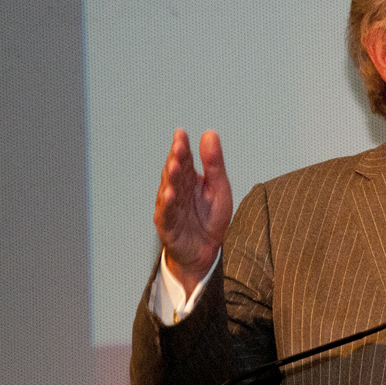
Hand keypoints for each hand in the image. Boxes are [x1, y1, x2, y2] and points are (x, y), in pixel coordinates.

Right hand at [155, 128, 232, 293]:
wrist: (208, 250)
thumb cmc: (211, 218)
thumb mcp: (218, 187)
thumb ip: (214, 163)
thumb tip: (210, 133)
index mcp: (188, 179)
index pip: (184, 160)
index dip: (182, 147)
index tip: (181, 134)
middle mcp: (176, 191)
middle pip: (174, 172)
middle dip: (175, 159)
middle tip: (178, 147)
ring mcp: (170, 208)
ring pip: (168, 190)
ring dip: (170, 178)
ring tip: (174, 166)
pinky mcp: (169, 226)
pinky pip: (167, 214)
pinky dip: (167, 205)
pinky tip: (169, 195)